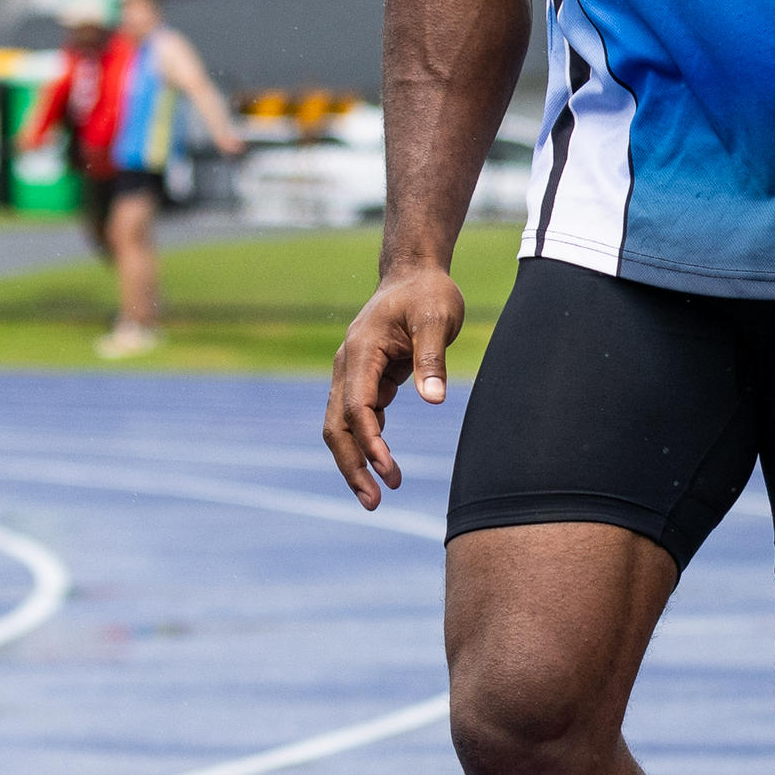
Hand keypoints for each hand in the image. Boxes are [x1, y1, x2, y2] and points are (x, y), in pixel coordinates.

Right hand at [323, 261, 468, 507]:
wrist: (413, 272)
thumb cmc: (428, 292)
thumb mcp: (437, 318)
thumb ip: (432, 358)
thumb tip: (434, 399)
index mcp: (361, 350)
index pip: (358, 407)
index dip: (371, 442)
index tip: (388, 470)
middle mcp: (348, 365)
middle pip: (338, 426)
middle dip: (352, 466)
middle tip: (374, 502)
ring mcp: (353, 373)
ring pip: (343, 427)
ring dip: (356, 461)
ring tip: (376, 496)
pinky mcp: (366, 379)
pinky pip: (359, 419)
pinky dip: (367, 444)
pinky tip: (384, 467)